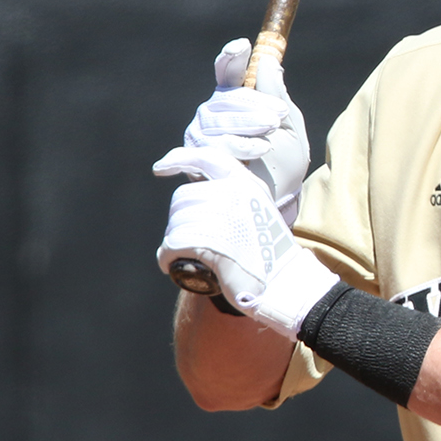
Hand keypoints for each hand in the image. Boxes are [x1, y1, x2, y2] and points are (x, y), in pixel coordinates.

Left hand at [153, 145, 339, 335]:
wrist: (280, 283)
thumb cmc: (265, 253)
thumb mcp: (257, 212)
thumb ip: (234, 196)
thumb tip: (195, 191)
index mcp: (248, 184)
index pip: (208, 158)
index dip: (180, 158)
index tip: (160, 167)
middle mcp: (237, 196)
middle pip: (184, 197)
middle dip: (178, 220)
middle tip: (185, 239)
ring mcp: (226, 218)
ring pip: (177, 222)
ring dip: (173, 240)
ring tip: (181, 254)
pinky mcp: (214, 244)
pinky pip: (174, 243)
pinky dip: (166, 255)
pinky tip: (169, 263)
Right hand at [180, 38, 309, 219]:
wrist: (279, 200)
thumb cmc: (285, 162)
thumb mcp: (289, 125)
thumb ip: (277, 94)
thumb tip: (268, 62)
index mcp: (235, 100)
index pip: (227, 73)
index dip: (231, 59)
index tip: (243, 46)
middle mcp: (212, 114)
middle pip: (223, 98)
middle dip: (251, 103)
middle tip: (277, 115)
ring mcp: (201, 136)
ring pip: (215, 120)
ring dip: (246, 125)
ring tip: (270, 136)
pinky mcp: (196, 159)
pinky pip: (211, 146)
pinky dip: (238, 147)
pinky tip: (258, 151)